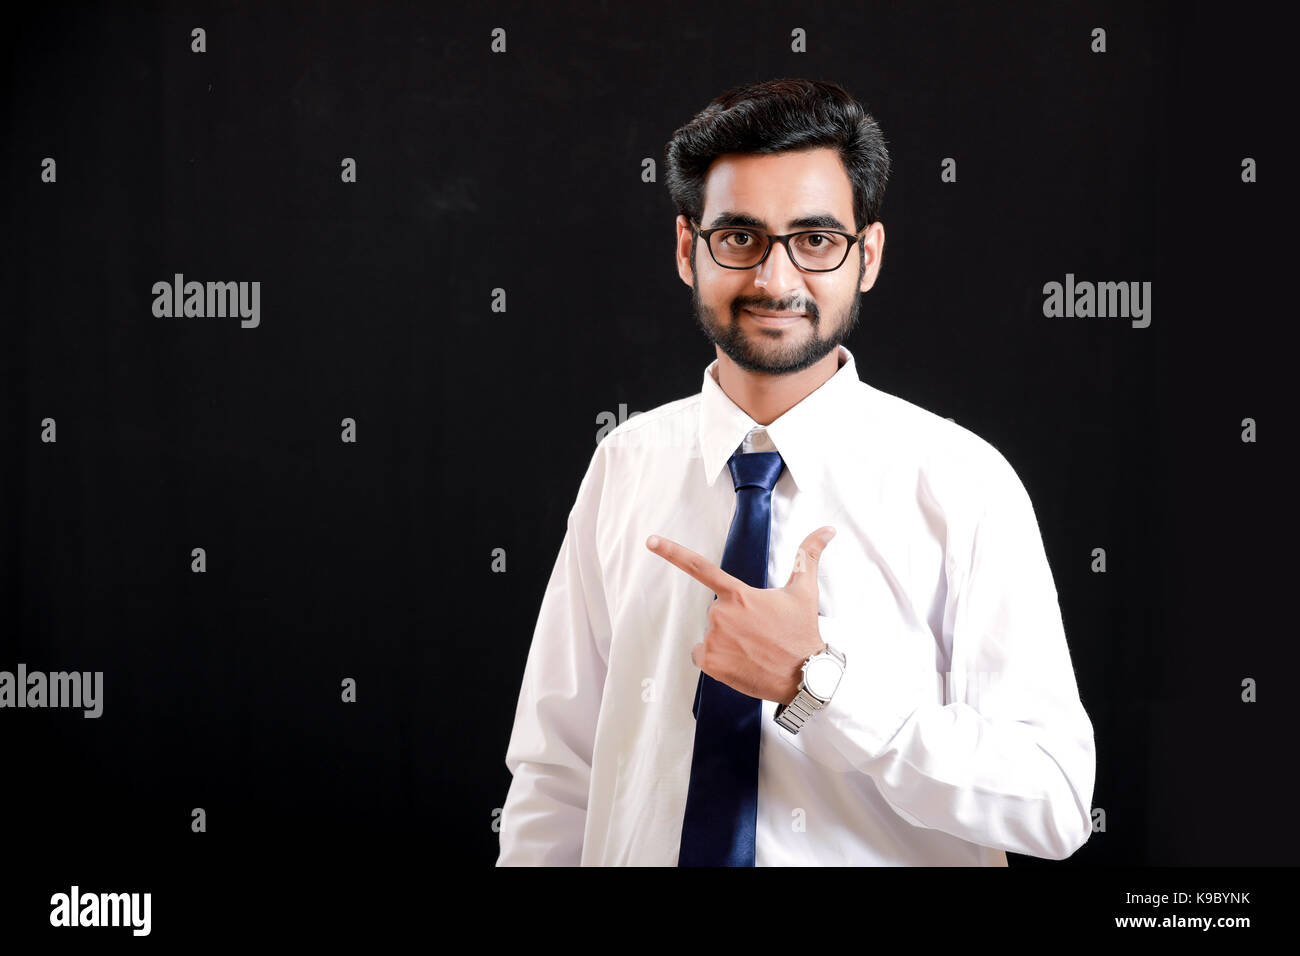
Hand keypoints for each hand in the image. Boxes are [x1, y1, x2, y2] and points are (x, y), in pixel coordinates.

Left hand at [645, 526, 835, 704]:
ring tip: (753, 650)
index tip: (651, 541)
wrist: (804, 676)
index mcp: (739, 594)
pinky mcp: (710, 663)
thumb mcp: (805, 591)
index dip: (672, 552)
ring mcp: (714, 639)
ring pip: (711, 635)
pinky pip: (702, 656)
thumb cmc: (802, 633)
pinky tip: (740, 663)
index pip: (700, 567)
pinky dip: (718, 660)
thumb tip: (828, 528)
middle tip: (759, 633)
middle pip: (717, 612)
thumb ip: (808, 556)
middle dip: (734, 621)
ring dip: (727, 641)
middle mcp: (721, 614)